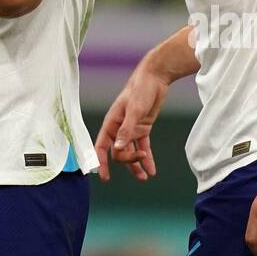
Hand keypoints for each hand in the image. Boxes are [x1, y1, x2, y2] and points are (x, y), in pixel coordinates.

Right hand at [94, 64, 169, 181]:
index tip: (105, 177)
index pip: (102, 147)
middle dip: (128, 160)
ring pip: (130, 152)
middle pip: (119, 152)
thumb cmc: (141, 89)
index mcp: (111, 123)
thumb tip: (119, 148)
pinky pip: (143, 147)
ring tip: (145, 178)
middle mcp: (119, 128)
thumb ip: (127, 129)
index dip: (101, 162)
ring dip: (136, 166)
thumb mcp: (134, 109)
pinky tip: (152, 170)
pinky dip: (147, 159)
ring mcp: (131, 129)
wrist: (155, 78)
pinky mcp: (142, 129)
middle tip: (141, 157)